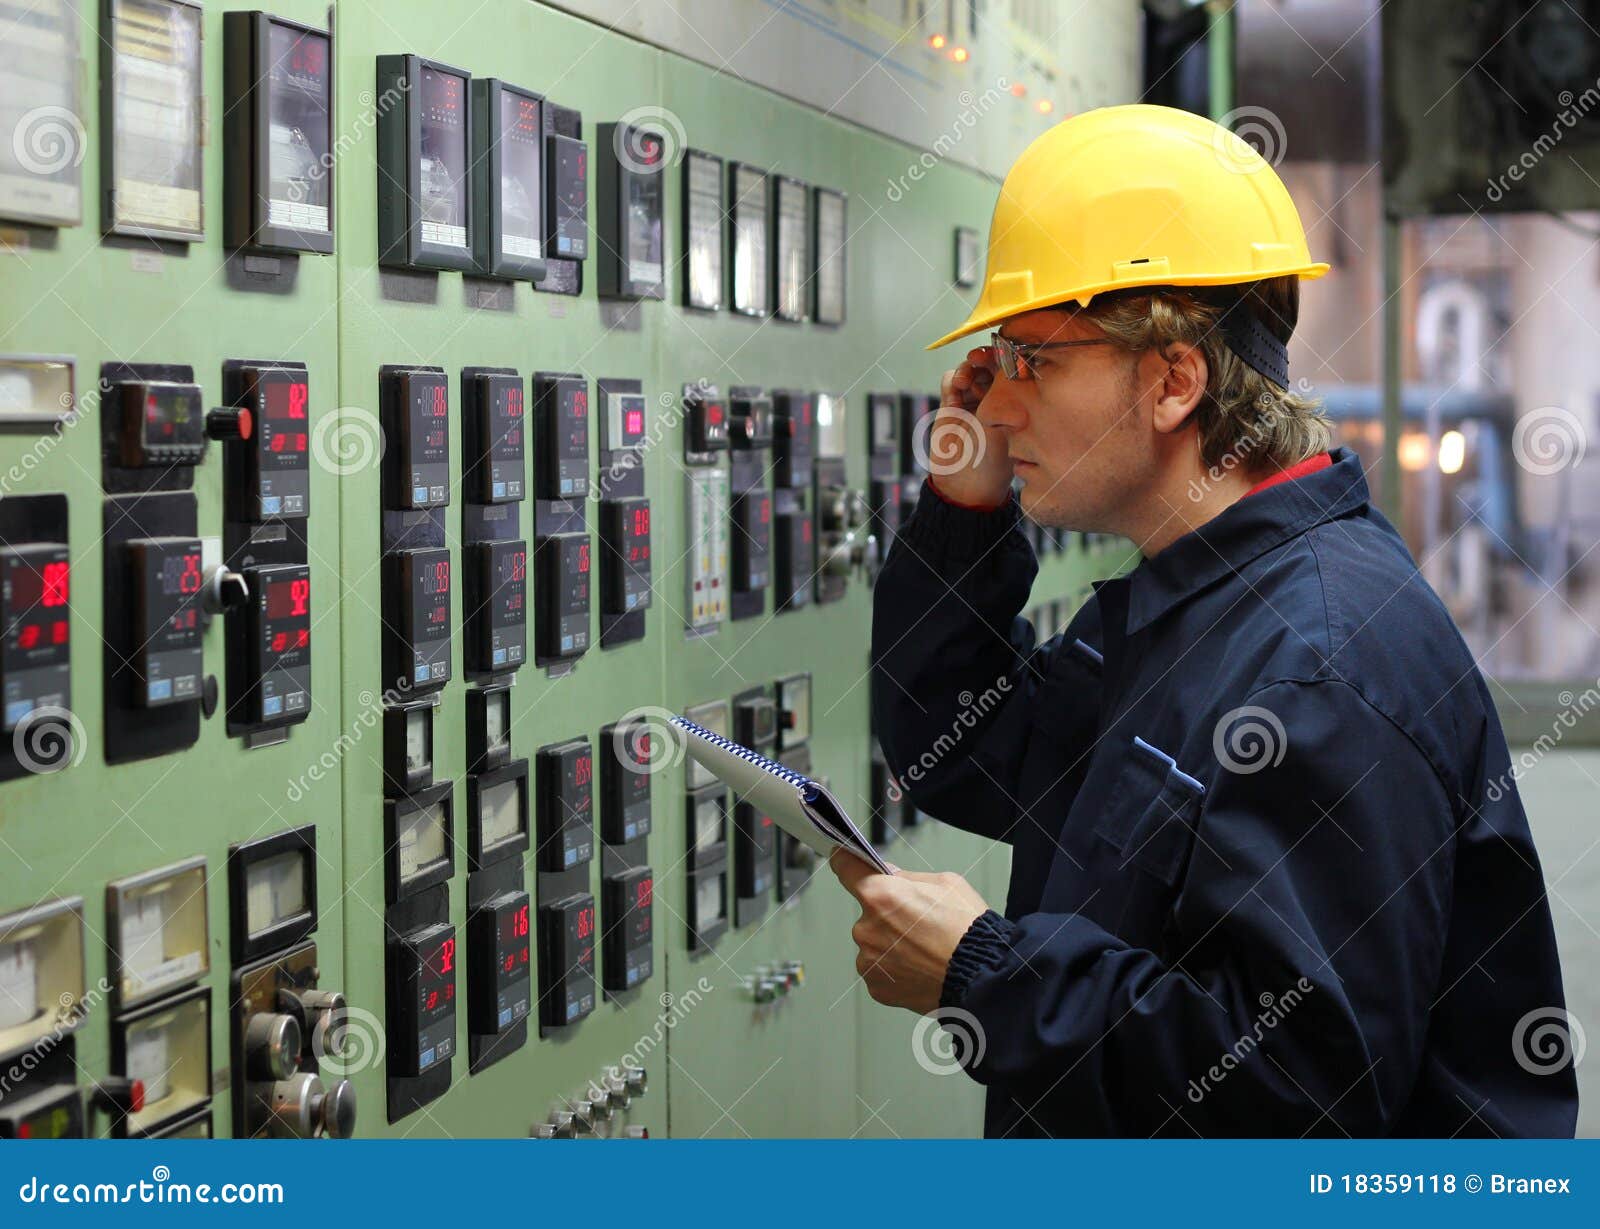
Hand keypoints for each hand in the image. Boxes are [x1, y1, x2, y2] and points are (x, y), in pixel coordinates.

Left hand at [831, 848, 989, 1014]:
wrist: (981, 976)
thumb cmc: (967, 929)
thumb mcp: (944, 883)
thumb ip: (906, 877)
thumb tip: (887, 875)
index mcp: (879, 896)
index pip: (845, 868)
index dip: (846, 861)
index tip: (843, 860)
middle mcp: (865, 929)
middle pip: (867, 913)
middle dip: (887, 914)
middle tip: (918, 922)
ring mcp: (868, 961)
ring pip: (873, 944)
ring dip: (890, 944)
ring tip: (923, 949)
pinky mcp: (876, 987)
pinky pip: (879, 970)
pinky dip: (894, 968)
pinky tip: (919, 966)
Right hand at [927, 346, 1012, 510]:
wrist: (965, 483)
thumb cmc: (994, 460)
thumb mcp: (1008, 425)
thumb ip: (1009, 395)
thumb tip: (1012, 362)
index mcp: (1014, 400)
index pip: (1012, 368)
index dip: (1006, 356)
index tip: (1003, 354)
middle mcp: (993, 397)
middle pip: (989, 363)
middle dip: (984, 356)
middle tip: (979, 357)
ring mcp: (971, 399)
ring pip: (969, 369)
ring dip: (967, 368)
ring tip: (965, 379)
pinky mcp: (950, 405)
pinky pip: (949, 381)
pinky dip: (951, 379)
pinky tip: (955, 389)